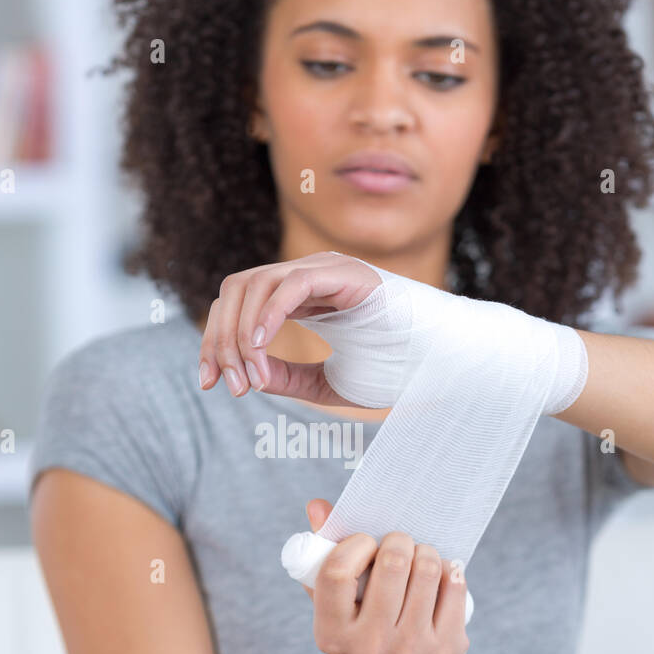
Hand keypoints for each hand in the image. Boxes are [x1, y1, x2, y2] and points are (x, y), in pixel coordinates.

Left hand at [197, 250, 381, 406]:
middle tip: (224, 384)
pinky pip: (290, 285)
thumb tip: (247, 373)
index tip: (210, 383)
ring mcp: (325, 269)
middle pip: (235, 291)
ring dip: (239, 335)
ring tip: (246, 376)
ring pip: (254, 285)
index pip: (238, 305)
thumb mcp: (326, 384)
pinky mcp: (344, 273)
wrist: (444, 364)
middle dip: (219, 339)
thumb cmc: (396, 370)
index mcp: (302, 297)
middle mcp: (308, 275)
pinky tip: (258, 348)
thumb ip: (287, 377)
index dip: (215, 342)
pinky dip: (267, 315)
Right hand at [300, 500, 469, 653]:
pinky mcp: (446, 651)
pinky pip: (454, 586)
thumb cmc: (357, 617)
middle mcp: (370, 649)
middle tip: (398, 543)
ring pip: (427, 569)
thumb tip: (317, 505)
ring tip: (418, 556)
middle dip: (398, 540)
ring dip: (424, 551)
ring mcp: (411, 653)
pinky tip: (439, 574)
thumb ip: (321, 547)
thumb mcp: (332, 594)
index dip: (354, 544)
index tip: (364, 543)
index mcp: (331, 635)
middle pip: (392, 564)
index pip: (338, 571)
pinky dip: (448, 569)